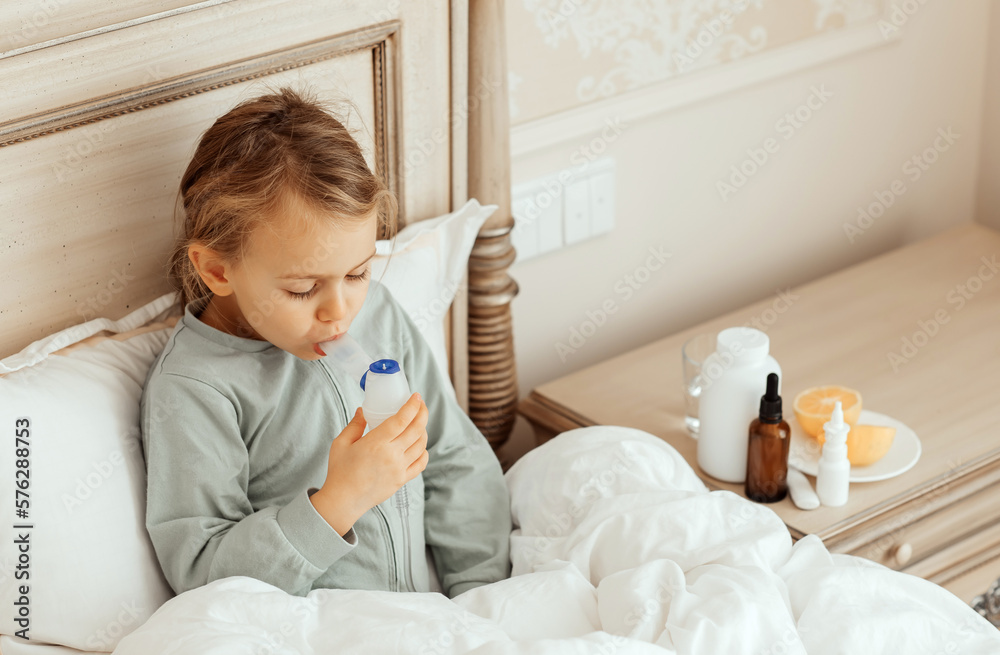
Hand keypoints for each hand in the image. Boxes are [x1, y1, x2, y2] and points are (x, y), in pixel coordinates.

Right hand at [315, 393, 428, 530]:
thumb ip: (354, 425)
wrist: (343, 500)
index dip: (412, 406)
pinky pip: (421, 463)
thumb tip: (362, 410)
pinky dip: (424, 452)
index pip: (401, 419)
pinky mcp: (402, 480)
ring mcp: (399, 469)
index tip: (416, 396)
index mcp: (376, 443)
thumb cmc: (340, 471)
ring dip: (423, 431)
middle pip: (416, 429)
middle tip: (420, 404)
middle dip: (422, 413)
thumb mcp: (341, 443)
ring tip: (418, 423)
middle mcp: (391, 455)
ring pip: (421, 445)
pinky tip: (419, 445)